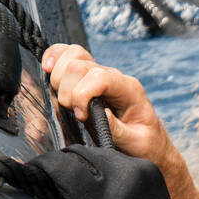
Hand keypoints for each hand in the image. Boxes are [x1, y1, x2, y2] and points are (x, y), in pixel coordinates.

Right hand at [42, 44, 169, 164]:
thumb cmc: (145, 144)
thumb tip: (101, 113)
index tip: (82, 116)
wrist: (149, 143)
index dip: (82, 94)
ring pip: (72, 56)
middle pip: (79, 64)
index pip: (99, 76)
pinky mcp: (87, 77)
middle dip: (68, 90)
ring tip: (67, 102)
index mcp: (129, 90)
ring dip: (59, 79)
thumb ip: (119, 130)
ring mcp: (100, 74)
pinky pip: (67, 54)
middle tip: (76, 113)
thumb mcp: (137, 143)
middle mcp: (114, 77)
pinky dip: (54, 58)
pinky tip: (49, 70)